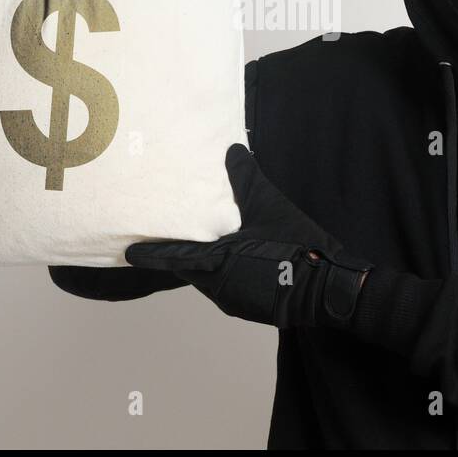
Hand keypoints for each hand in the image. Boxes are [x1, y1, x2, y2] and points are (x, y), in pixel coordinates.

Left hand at [125, 144, 373, 328]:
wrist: (328, 289)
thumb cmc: (296, 248)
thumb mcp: (269, 206)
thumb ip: (245, 178)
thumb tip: (232, 149)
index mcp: (217, 263)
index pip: (174, 259)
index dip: (151, 254)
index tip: (129, 253)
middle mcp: (219, 287)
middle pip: (190, 270)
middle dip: (179, 256)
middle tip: (167, 241)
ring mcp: (235, 301)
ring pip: (209, 281)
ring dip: (203, 266)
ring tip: (202, 247)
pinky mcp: (250, 307)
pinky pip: (226, 289)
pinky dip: (222, 275)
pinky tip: (233, 262)